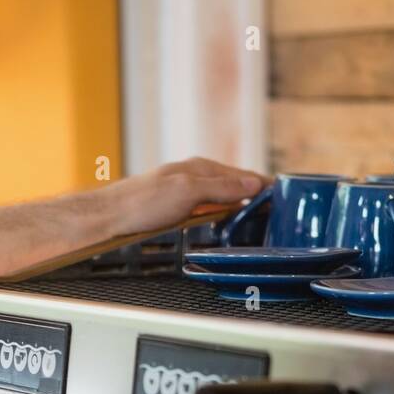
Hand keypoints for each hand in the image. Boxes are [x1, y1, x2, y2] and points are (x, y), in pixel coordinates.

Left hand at [99, 158, 269, 236]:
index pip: (244, 175)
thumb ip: (222, 187)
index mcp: (201, 168)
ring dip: (241, 207)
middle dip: (257, 196)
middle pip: (235, 186)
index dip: (265, 185)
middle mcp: (194, 177)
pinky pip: (209, 210)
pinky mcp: (174, 209)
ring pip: (223, 198)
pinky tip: (224, 225)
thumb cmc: (140, 204)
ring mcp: (184, 193)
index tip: (286, 197)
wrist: (106, 219)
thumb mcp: (188, 191)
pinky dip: (223, 216)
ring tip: (259, 220)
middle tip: (280, 212)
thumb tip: (254, 185)